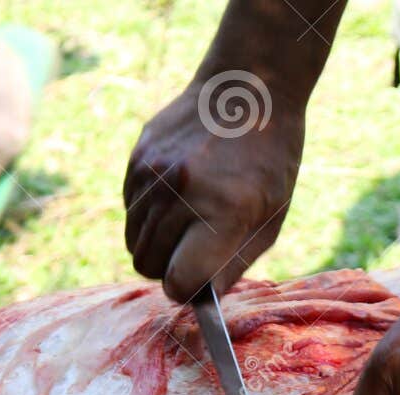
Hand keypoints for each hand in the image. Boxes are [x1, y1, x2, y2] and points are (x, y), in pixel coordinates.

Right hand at [123, 79, 304, 301]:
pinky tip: (176, 197)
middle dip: (170, 270)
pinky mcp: (137, 159)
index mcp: (221, 212)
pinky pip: (129, 213)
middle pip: (150, 266)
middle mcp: (180, 192)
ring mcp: (153, 173)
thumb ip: (232, 266)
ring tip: (188, 223)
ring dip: (157, 245)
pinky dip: (147, 218)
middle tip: (196, 252)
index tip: (199, 281)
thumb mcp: (270, 220)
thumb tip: (200, 302)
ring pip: (134, 243)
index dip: (187, 290)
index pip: (178, 282)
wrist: (248, 89)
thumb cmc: (269, 161)